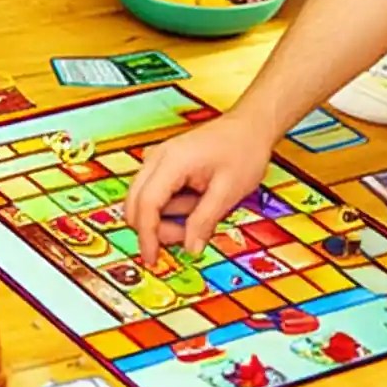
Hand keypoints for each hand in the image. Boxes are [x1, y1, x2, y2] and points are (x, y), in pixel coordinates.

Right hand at [126, 116, 269, 263]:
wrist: (250, 127)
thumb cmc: (243, 150)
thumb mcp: (228, 191)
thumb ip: (205, 221)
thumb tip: (190, 248)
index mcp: (171, 162)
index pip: (146, 205)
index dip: (147, 236)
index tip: (152, 259)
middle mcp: (157, 159)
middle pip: (136, 205)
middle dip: (156, 228)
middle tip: (187, 236)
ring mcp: (158, 161)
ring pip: (145, 203)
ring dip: (169, 216)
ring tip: (202, 206)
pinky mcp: (164, 167)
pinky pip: (156, 195)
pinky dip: (171, 208)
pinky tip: (196, 201)